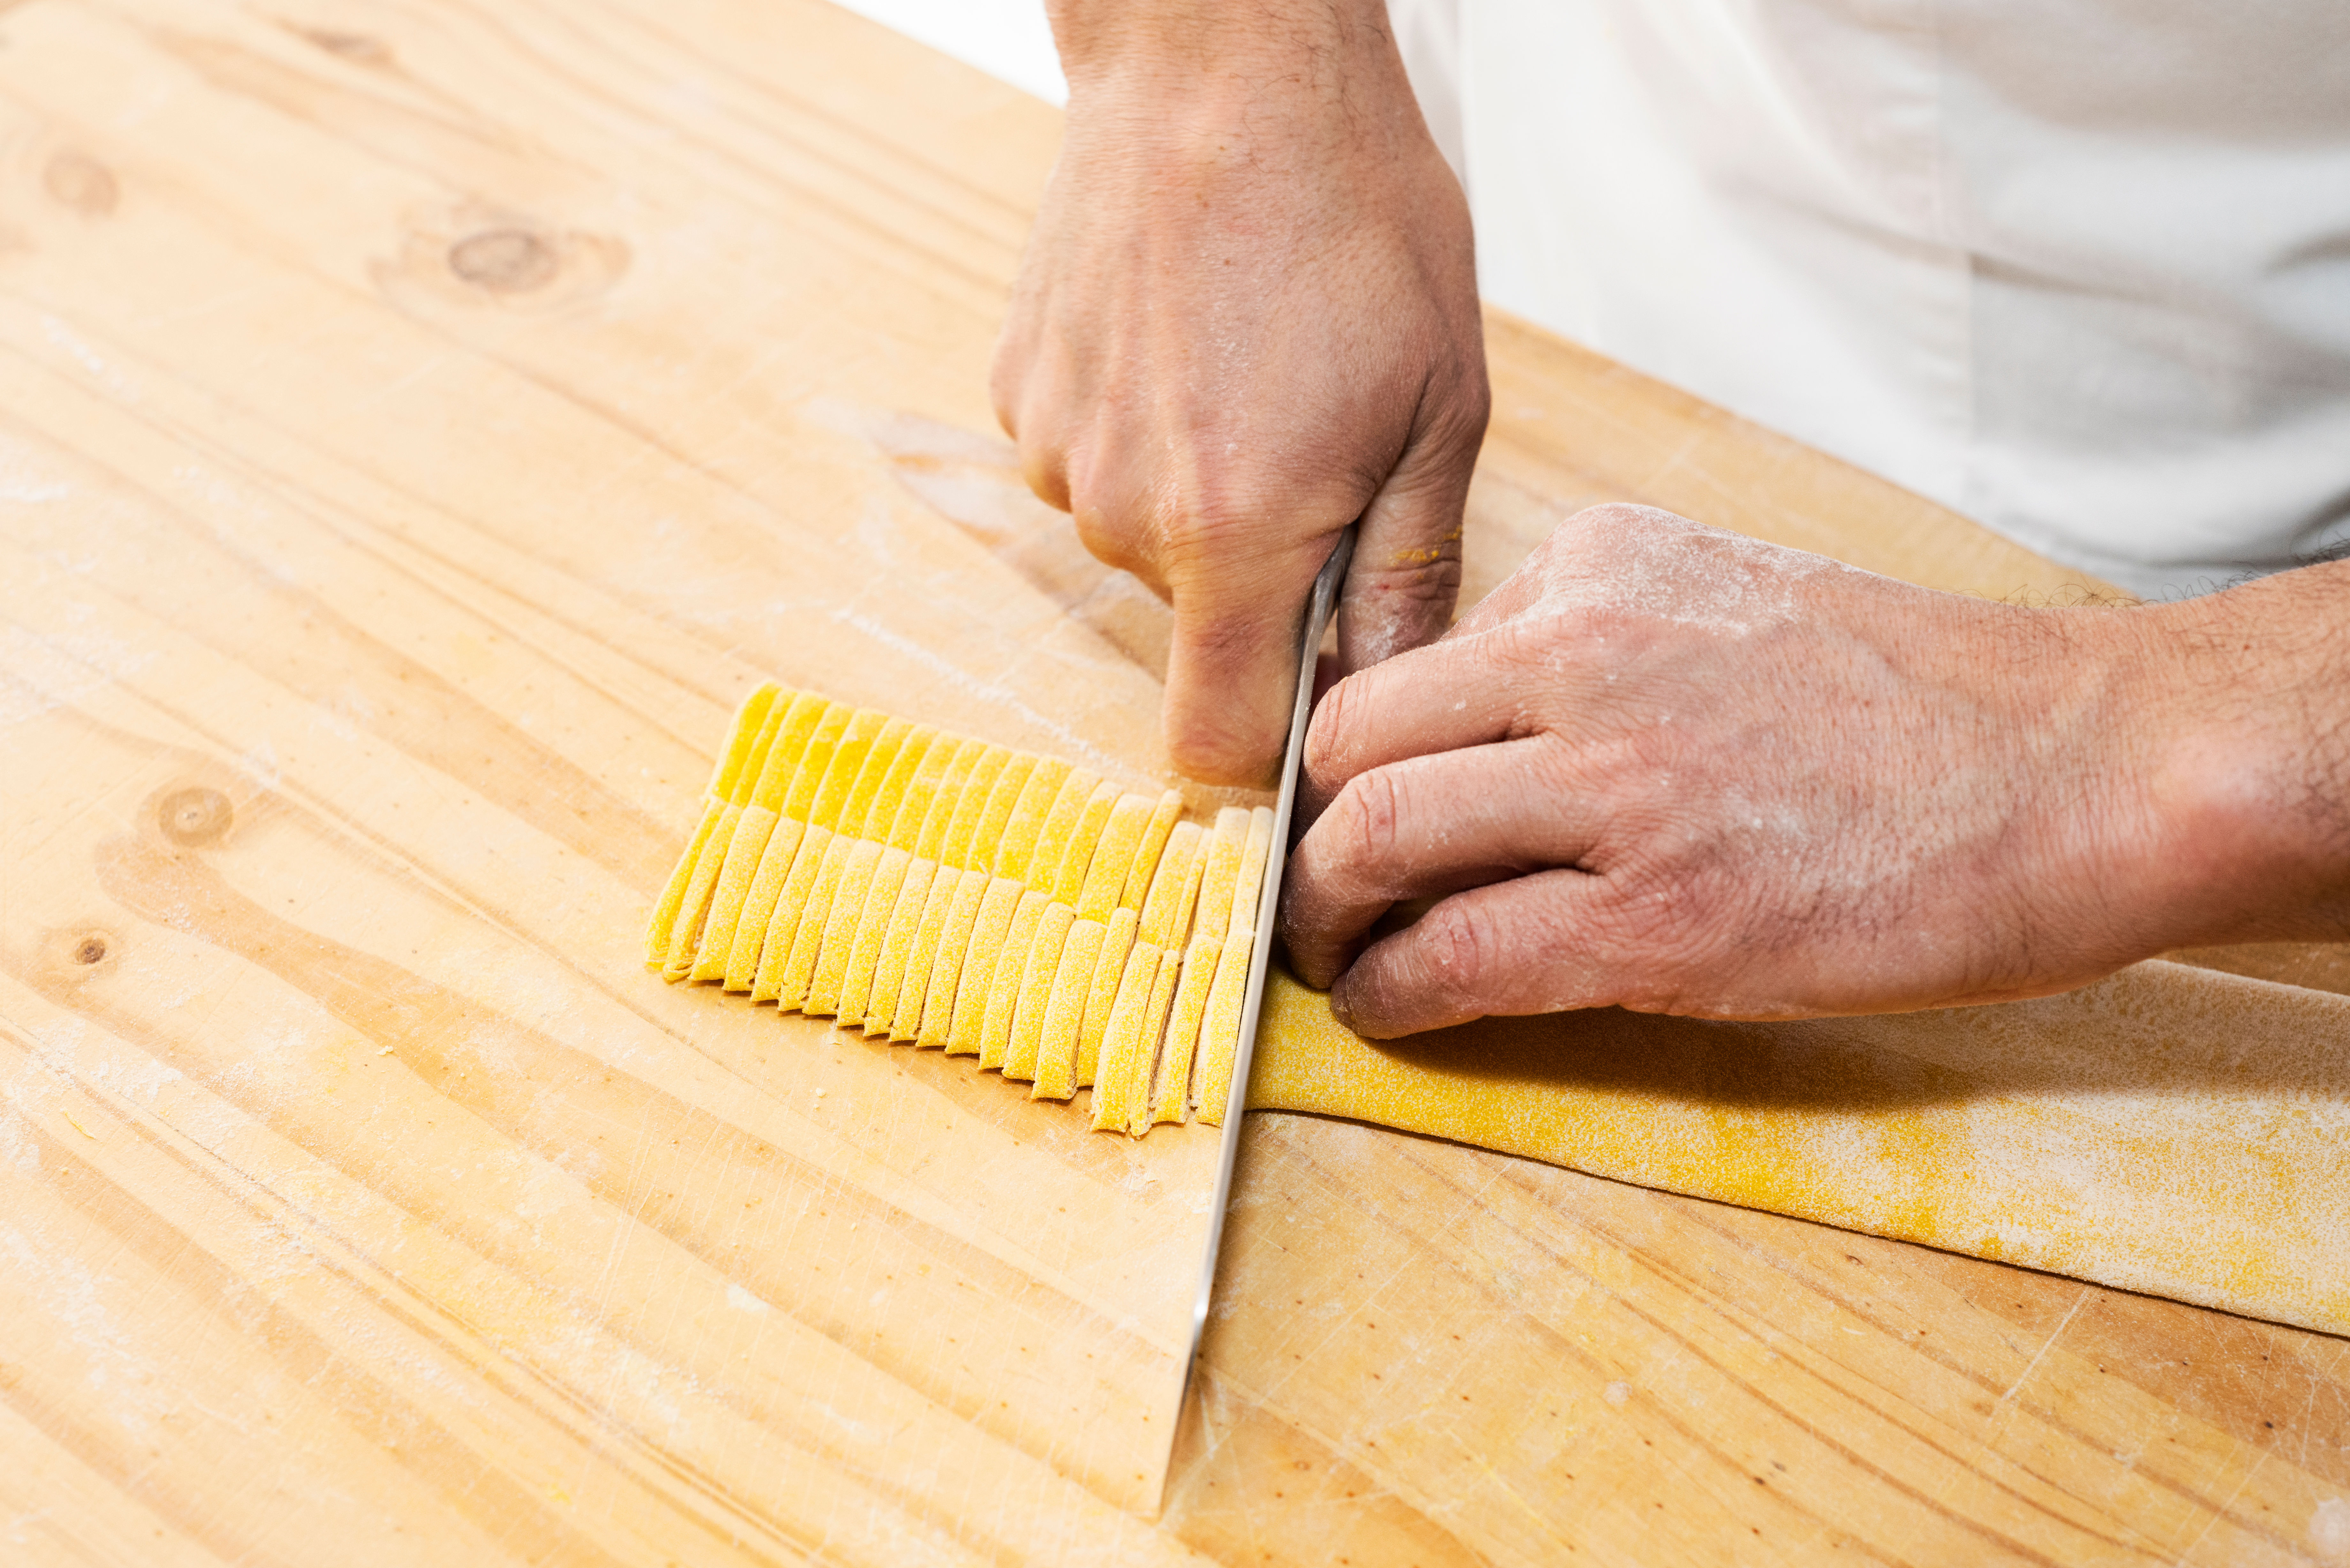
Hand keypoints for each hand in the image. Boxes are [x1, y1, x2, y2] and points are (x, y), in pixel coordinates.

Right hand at [992, 0, 1487, 783]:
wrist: (1219, 66)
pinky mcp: (1020, 394)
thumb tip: (1385, 694)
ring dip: (1201, 494)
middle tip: (1319, 451)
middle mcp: (1126, 515)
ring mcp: (1059, 452)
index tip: (1309, 721)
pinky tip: (1189, 340)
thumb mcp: (1437, 407)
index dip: (1265, 759)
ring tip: (1252, 373)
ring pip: (1143, 539)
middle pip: (1194, 626)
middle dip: (1259, 579)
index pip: (1214, 745)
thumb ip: (1406, 575)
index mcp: (1238, 535)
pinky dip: (1145, 432)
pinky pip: (1094, 462)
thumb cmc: (1353, 217)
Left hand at [1281, 504, 2349, 1036]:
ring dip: (1322, 914)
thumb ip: (1596, 645)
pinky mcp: (1656, 917)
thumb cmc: (1920, 700)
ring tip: (1328, 955)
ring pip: (1374, 842)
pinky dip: (1390, 993)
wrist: (2085, 766)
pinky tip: (1384, 1010)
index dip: (1360, 751)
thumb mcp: (1729, 602)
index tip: (1348, 803)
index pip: (1411, 660)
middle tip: (1308, 886)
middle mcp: (1586, 654)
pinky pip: (1455, 956)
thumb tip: (1476, 731)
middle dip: (1305, 827)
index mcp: (1602, 568)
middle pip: (1352, 741)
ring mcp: (1618, 787)